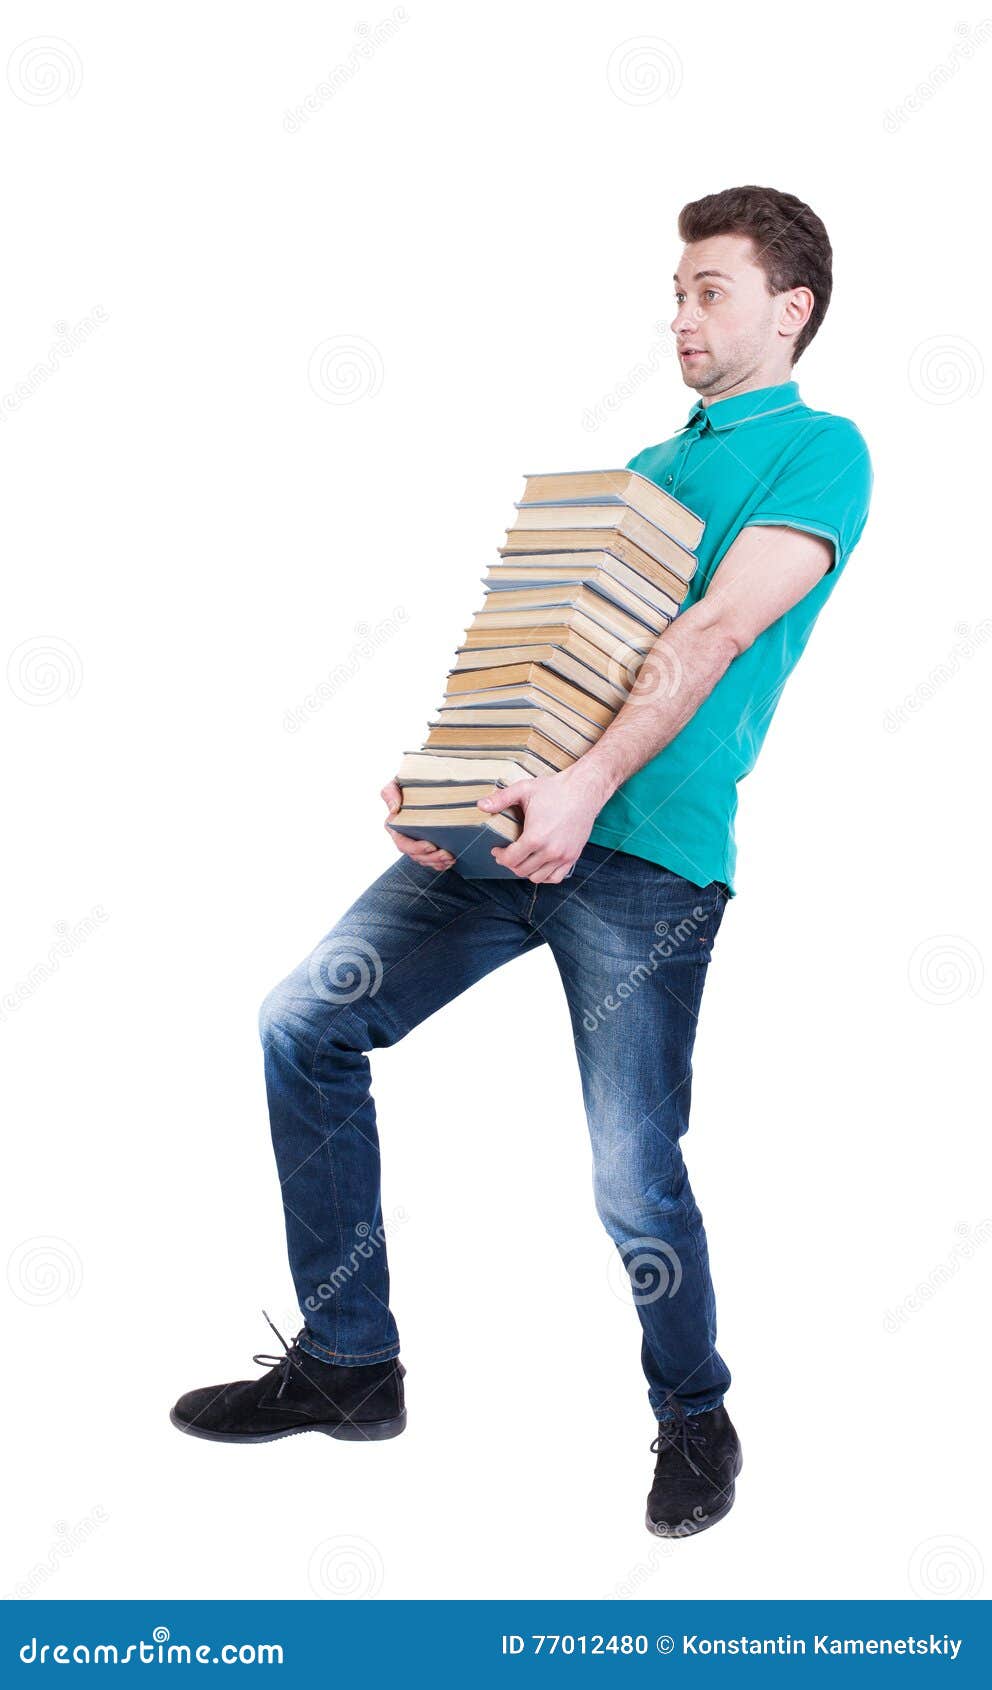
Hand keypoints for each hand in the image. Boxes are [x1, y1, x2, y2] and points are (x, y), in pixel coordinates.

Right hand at [382, 777, 453, 871]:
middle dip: (431, 858)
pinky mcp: (427, 844)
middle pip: (415, 855)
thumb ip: (390, 793)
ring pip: (424, 860)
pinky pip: (431, 860)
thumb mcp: (395, 784)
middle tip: (447, 854)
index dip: (416, 848)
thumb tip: (394, 810)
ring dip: (437, 862)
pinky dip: (440, 864)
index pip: (402, 843)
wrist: (424, 782)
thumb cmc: (407, 783)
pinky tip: (450, 861)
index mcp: (395, 826)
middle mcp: (404, 836)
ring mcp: (416, 842)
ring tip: (450, 858)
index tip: (431, 846)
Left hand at [479, 762, 608, 882]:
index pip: (510, 859)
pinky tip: (539, 865)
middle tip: (507, 854)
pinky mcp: (573, 856)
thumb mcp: (524, 789)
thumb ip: (501, 799)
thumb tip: (480, 805)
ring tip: (522, 859)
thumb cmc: (555, 789)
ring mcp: (563, 856)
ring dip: (526, 871)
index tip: (497, 849)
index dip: (500, 856)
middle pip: (522, 870)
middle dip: (510, 863)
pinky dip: (545, 876)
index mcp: (535, 837)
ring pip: (538, 877)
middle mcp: (550, 851)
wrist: (584, 790)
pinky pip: (556, 877)